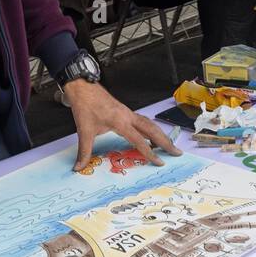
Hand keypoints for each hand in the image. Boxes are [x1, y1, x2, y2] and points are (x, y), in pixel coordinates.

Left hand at [63, 80, 181, 171]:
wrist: (83, 88)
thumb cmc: (85, 106)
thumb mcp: (84, 131)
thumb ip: (84, 152)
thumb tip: (79, 167)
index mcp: (120, 121)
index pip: (140, 140)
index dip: (150, 153)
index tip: (159, 162)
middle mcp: (128, 116)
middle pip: (153, 130)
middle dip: (166, 142)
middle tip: (177, 153)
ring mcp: (129, 113)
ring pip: (151, 125)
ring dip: (161, 135)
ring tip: (170, 147)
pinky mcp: (127, 112)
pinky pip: (144, 122)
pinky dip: (152, 130)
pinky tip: (153, 137)